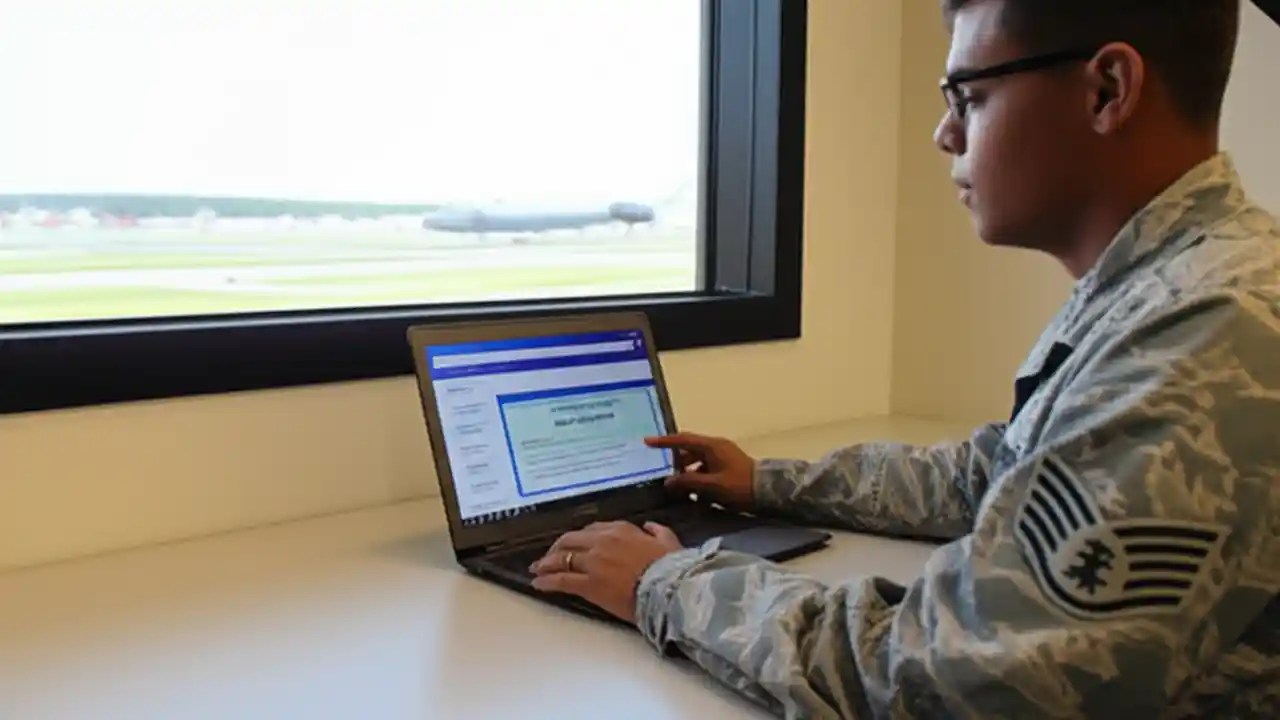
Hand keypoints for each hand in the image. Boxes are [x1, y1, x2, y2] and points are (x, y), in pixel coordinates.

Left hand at [530, 521, 682, 622]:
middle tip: (549, 556)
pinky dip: (547, 581)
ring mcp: (594, 562)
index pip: (592, 530)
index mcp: (621, 530)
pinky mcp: (589, 584)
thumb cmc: (672, 568)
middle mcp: (603, 542)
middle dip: (557, 548)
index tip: (575, 543)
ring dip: (546, 563)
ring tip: (537, 569)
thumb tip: (650, 526)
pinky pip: (562, 580)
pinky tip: (538, 583)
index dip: (580, 538)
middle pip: (571, 540)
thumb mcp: (669, 542)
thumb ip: (657, 531)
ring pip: (562, 558)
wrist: (669, 589)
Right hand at [644, 432, 756, 509]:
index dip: (664, 442)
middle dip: (676, 461)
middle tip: (665, 474)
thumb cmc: (740, 486)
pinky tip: (695, 494)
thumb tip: (668, 482)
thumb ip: (688, 482)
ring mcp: (723, 456)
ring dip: (687, 473)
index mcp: (712, 446)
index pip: (683, 440)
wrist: (771, 492)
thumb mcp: (712, 486)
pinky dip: (698, 478)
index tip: (647, 442)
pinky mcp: (728, 467)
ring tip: (680, 489)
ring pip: (698, 461)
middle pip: (689, 450)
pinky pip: (707, 469)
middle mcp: (717, 447)